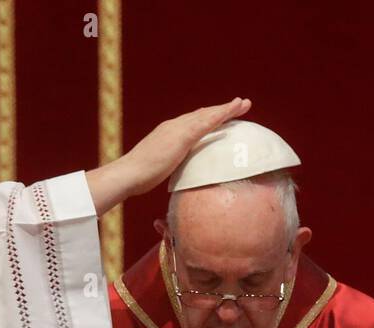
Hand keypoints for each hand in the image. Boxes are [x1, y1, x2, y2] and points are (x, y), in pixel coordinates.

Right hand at [85, 97, 251, 213]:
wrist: (129, 174)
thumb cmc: (140, 177)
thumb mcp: (161, 169)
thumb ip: (171, 167)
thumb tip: (181, 176)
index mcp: (169, 134)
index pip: (194, 123)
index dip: (209, 119)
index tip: (222, 117)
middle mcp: (174, 126)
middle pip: (203, 115)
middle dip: (222, 110)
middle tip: (241, 104)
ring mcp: (178, 128)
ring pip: (207, 115)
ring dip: (226, 109)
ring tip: (243, 103)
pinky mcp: (182, 135)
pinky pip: (206, 122)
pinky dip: (221, 114)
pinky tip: (233, 110)